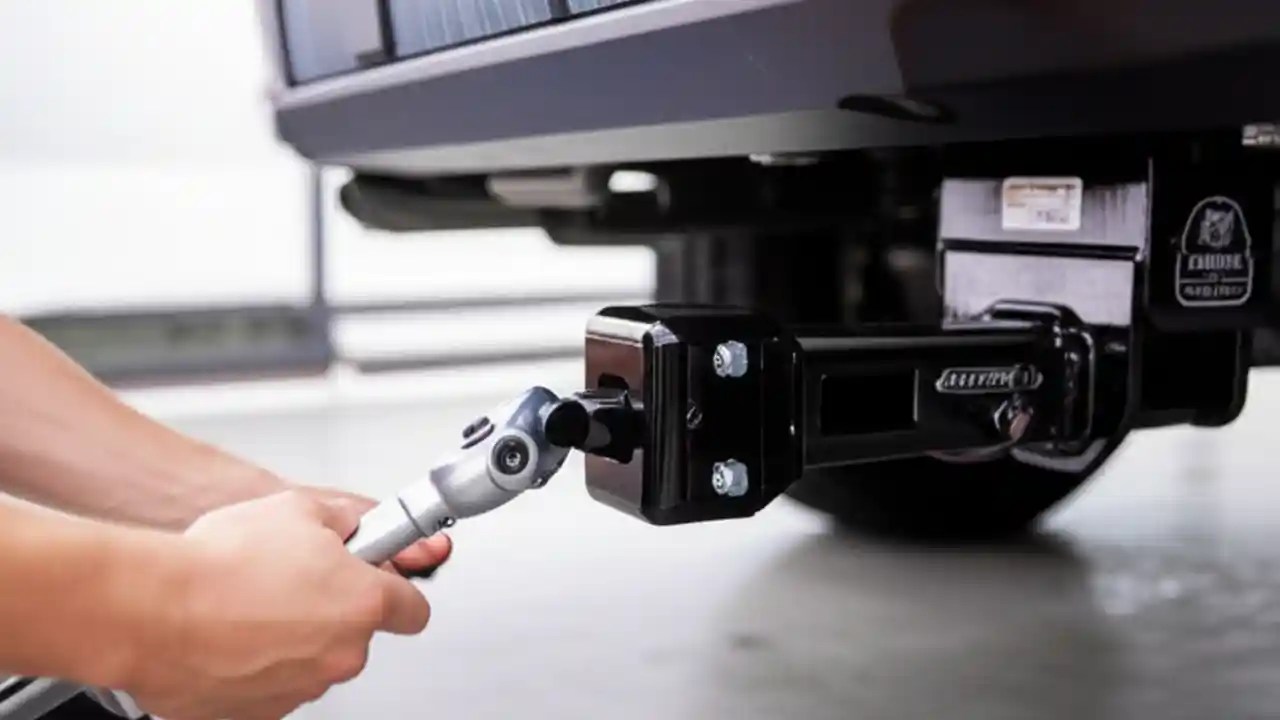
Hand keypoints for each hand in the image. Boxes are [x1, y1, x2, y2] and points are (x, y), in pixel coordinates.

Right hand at [121, 490, 435, 719]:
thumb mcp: (298, 507)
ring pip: (313, 660)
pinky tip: (228, 635)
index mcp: (364, 603)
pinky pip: (271, 684)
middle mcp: (341, 653)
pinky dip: (256, 664)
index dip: (397, 590)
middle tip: (294, 581)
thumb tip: (351, 525)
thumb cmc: (217, 562)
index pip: (414, 608)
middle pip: (357, 633)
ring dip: (293, 636)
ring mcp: (301, 688)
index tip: (380, 582)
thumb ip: (343, 519)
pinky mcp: (260, 712)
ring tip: (248, 604)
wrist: (149, 610)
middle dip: (334, 609)